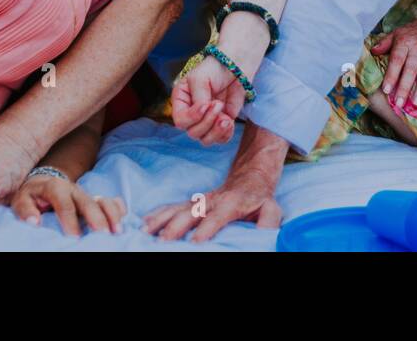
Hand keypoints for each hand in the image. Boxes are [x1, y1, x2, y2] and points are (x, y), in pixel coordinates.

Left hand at [11, 173, 125, 236]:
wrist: (44, 181)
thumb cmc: (32, 195)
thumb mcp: (21, 199)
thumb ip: (25, 210)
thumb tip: (35, 222)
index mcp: (55, 187)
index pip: (64, 203)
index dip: (70, 220)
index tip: (74, 238)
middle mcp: (74, 189)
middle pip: (89, 202)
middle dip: (97, 218)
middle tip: (103, 235)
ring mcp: (87, 193)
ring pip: (103, 200)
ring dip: (112, 215)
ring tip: (118, 231)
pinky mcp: (95, 197)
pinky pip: (112, 200)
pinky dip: (119, 209)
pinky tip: (123, 222)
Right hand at [143, 173, 281, 242]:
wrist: (250, 175)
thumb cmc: (260, 197)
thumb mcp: (271, 208)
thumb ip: (268, 222)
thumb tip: (265, 237)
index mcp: (231, 203)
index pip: (218, 216)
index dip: (207, 228)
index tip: (196, 241)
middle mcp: (212, 200)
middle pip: (191, 213)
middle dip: (176, 226)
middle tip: (163, 242)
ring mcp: (199, 200)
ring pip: (177, 208)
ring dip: (161, 219)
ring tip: (146, 231)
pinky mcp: (192, 202)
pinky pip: (172, 207)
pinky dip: (158, 214)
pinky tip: (145, 222)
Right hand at [171, 55, 242, 145]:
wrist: (234, 67)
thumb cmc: (213, 70)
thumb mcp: (200, 80)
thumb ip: (199, 99)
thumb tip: (204, 113)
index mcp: (181, 102)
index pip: (180, 121)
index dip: (193, 117)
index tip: (206, 104)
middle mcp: (191, 115)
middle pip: (193, 133)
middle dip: (208, 121)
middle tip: (219, 104)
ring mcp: (206, 121)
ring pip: (205, 140)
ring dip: (217, 131)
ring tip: (226, 118)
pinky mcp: (221, 124)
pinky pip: (220, 139)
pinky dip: (226, 134)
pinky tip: (230, 121)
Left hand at [371, 11, 416, 108]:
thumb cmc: (413, 32)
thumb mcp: (396, 33)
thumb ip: (384, 44)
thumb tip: (372, 52)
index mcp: (404, 43)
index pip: (396, 60)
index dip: (391, 75)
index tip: (386, 90)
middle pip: (411, 69)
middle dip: (404, 87)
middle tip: (400, 104)